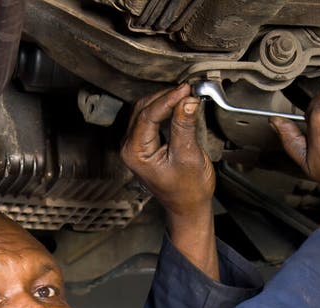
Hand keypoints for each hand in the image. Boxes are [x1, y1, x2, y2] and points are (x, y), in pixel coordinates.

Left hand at [121, 84, 214, 216]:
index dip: (168, 99)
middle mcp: (130, 148)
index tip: (186, 90)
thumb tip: (187, 101)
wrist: (188, 206)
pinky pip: (150, 117)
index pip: (148, 115)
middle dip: (166, 97)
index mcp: (135, 153)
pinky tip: (178, 105)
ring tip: (186, 96)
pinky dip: (164, 109)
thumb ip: (185, 126)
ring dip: (165, 101)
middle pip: (144, 109)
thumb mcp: (188, 156)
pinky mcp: (144, 143)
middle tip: (188, 90)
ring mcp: (135, 145)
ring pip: (146, 110)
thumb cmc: (187, 190)